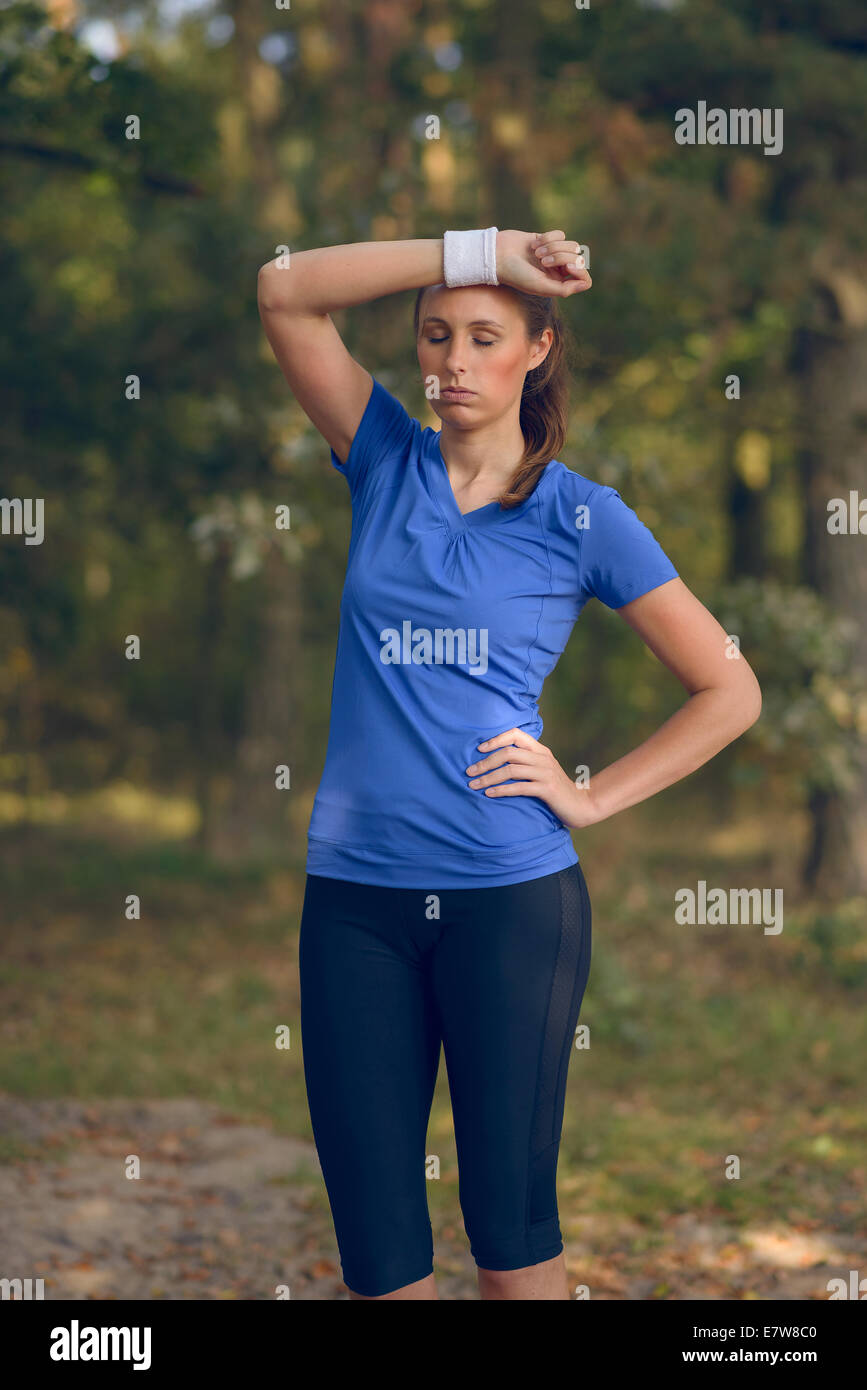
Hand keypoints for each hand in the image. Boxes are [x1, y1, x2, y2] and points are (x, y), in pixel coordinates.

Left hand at [465, 727, 600, 828]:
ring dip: (489, 777)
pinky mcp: (547, 789)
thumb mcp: (541, 770)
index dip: (495, 739)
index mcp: (540, 750)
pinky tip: (489, 794)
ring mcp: (546, 773)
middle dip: (485, 762)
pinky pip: (519, 787)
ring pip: (511, 770)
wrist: (581, 805)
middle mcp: (542, 758)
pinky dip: (501, 790)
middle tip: (469, 772)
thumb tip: (497, 760)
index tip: (479, 750)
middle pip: (508, 753)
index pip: (515, 734)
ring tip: (473, 785)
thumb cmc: (555, 789)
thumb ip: (525, 762)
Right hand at [496, 229, 591, 299]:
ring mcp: (555, 254)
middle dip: (561, 256)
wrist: (498, 255)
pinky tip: (534, 244)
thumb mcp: (540, 286)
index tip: (567, 266)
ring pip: (572, 245)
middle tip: (542, 260)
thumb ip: (564, 289)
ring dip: (553, 246)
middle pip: (578, 258)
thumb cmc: (517, 274)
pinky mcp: (549, 239)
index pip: (584, 279)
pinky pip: (561, 234)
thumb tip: (586, 283)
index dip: (579, 270)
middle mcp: (559, 270)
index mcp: (558, 285)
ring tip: (537, 252)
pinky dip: (547, 238)